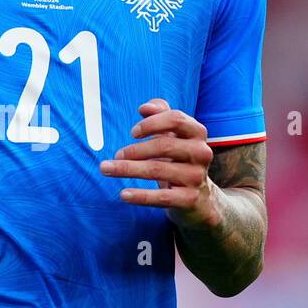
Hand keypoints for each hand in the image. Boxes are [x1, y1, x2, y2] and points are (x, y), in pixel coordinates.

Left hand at [99, 98, 218, 226]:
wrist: (199, 198)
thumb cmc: (179, 158)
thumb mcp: (173, 135)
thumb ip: (160, 114)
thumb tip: (144, 108)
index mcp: (197, 132)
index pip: (175, 119)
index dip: (151, 123)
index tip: (132, 132)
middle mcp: (201, 152)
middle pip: (164, 145)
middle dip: (134, 149)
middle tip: (115, 155)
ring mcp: (196, 176)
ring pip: (157, 170)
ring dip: (128, 169)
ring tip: (106, 168)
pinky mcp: (190, 199)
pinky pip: (162, 197)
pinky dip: (140, 196)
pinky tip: (123, 194)